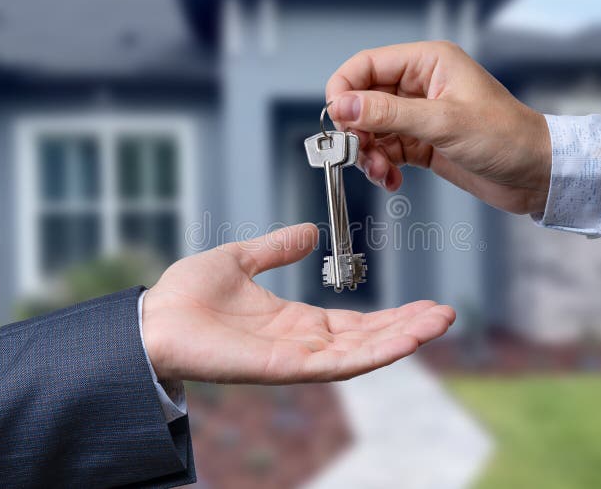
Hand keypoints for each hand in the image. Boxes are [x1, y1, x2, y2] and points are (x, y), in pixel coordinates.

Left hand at [142, 223, 454, 383]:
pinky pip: (338, 364)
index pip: (355, 323)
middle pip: (368, 339)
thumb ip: (276, 248)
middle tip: (447, 315)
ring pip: (361, 353)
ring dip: (402, 338)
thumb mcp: (241, 259)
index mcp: (295, 322)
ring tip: (440, 323)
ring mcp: (296, 359)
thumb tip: (309, 233)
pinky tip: (405, 339)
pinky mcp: (284, 368)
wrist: (153, 318)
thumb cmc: (188, 295)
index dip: (390, 315)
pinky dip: (375, 352)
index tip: (424, 304)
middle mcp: (302, 344)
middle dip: (408, 328)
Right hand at [326, 41, 550, 213]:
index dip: (344, 89)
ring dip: (368, 153)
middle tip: (359, 153)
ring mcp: (420, 115)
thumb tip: (343, 105)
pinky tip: (391, 179)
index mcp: (428, 63)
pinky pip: (386, 150)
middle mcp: (420, 85)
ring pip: (372, 129)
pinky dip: (382, 166)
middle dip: (357, 129)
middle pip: (364, 100)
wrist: (536, 174)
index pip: (367, 65)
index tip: (336, 119)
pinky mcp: (422, 142)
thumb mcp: (443, 123)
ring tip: (380, 172)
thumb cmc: (507, 137)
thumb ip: (389, 113)